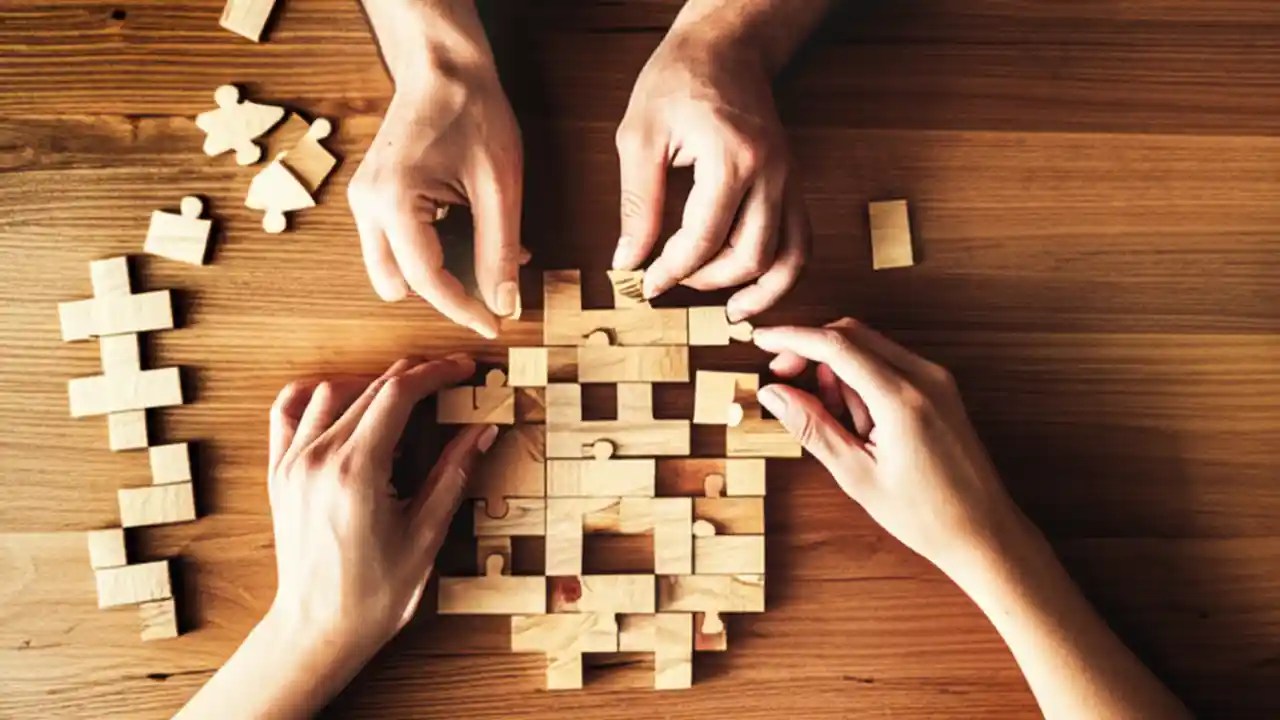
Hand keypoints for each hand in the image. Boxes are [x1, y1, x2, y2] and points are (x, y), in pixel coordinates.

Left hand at [266, 355, 496, 655]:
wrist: (318, 629)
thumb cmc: (373, 594)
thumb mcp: (426, 534)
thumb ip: (453, 474)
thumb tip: (481, 431)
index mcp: (357, 471)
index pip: (399, 393)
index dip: (436, 373)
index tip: (463, 368)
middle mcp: (318, 458)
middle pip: (371, 388)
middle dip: (414, 376)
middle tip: (446, 379)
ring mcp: (293, 463)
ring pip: (331, 393)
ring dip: (371, 385)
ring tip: (403, 398)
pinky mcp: (279, 473)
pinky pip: (288, 412)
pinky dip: (316, 397)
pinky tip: (342, 403)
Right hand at [349, 52, 521, 338]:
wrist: (444, 68)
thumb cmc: (473, 113)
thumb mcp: (499, 186)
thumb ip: (499, 249)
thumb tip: (504, 304)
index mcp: (394, 200)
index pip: (427, 280)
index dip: (464, 310)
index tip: (494, 326)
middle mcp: (367, 204)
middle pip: (400, 284)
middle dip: (443, 293)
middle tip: (491, 291)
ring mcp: (363, 199)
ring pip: (392, 268)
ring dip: (436, 273)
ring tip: (487, 255)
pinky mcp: (372, 195)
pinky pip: (394, 244)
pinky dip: (429, 252)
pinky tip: (469, 235)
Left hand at [614, 31, 806, 320]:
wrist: (725, 47)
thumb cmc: (678, 81)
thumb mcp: (640, 138)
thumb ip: (637, 205)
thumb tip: (628, 260)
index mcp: (732, 158)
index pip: (704, 239)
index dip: (672, 271)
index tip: (646, 283)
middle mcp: (772, 173)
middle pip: (750, 256)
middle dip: (708, 281)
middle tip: (672, 281)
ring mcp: (789, 179)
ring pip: (789, 257)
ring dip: (759, 291)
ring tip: (731, 312)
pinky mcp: (793, 184)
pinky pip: (801, 240)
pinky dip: (783, 272)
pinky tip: (755, 288)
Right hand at [753, 319, 1021, 574]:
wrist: (983, 531)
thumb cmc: (925, 514)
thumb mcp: (857, 475)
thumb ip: (812, 428)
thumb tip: (773, 393)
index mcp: (902, 400)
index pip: (837, 346)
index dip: (793, 338)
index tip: (762, 341)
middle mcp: (924, 378)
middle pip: (852, 334)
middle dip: (811, 349)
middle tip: (782, 379)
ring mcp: (937, 379)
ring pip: (869, 346)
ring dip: (836, 366)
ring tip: (829, 416)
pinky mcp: (940, 388)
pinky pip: (888, 363)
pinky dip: (860, 376)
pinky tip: (853, 416)